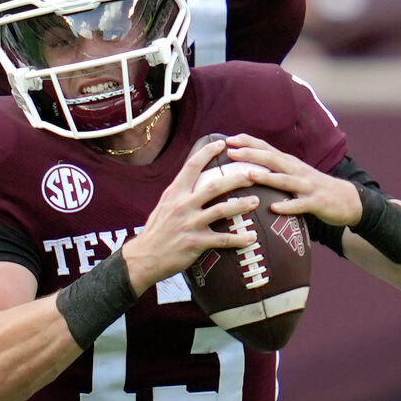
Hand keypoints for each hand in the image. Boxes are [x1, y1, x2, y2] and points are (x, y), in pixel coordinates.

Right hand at [124, 136, 257, 290]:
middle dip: (236, 179)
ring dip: (241, 205)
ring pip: (222, 210)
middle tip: (252, 175)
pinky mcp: (195, 242)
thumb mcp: (164, 205)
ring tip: (256, 201)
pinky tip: (251, 238)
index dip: (208, 152)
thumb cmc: (157, 231)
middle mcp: (182, 205)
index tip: (222, 143)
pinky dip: (239, 238)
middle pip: (215, 186)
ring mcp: (189, 223)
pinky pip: (223, 239)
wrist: (144, 258)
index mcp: (174, 193)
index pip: (192, 166)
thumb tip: (194, 179)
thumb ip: (180, 193)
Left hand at [221, 135, 358, 225]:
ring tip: (247, 174)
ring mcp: (308, 186)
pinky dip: (288, 206)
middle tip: (231, 151)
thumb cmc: (315, 189)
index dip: (249, 143)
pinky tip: (275, 208)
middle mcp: (298, 171)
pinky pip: (300, 204)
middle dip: (251, 154)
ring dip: (266, 177)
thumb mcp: (296, 175)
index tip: (229, 139)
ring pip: (284, 180)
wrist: (349, 200)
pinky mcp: (317, 202)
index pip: (267, 149)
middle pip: (272, 159)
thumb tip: (249, 169)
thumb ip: (276, 171)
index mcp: (291, 164)